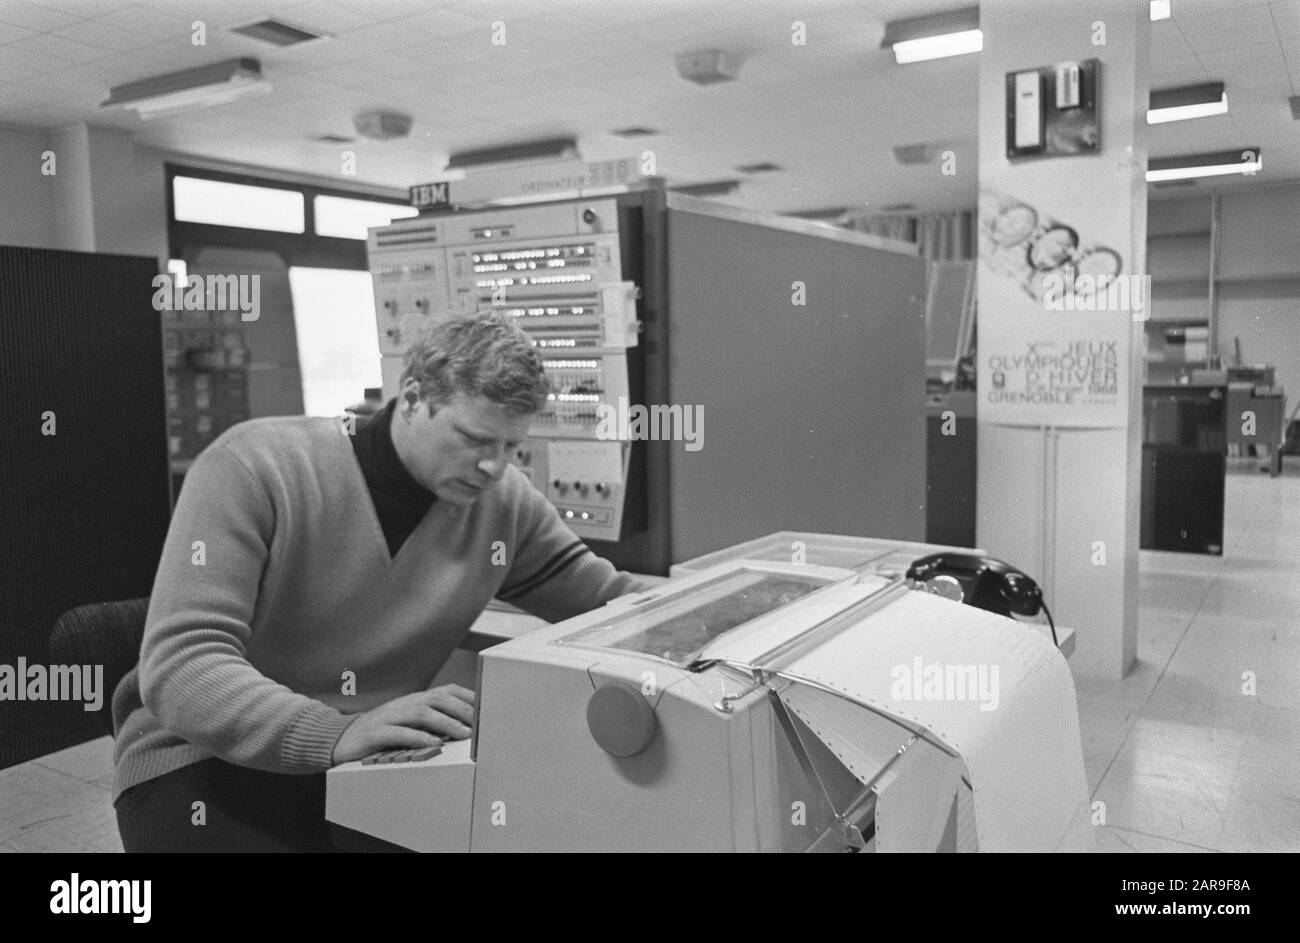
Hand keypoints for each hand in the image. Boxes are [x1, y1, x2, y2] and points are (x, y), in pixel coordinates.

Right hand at [331, 685, 475, 764]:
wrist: (339, 740)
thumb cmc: (381, 733)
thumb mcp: (408, 724)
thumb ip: (431, 722)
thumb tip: (465, 727)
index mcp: (414, 700)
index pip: (446, 691)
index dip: (469, 697)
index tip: (489, 708)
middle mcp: (403, 704)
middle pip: (438, 698)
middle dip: (463, 709)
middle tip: (482, 723)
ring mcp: (388, 716)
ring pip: (421, 713)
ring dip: (446, 723)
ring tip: (464, 734)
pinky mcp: (374, 733)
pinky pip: (398, 732)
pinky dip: (417, 737)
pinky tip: (433, 744)